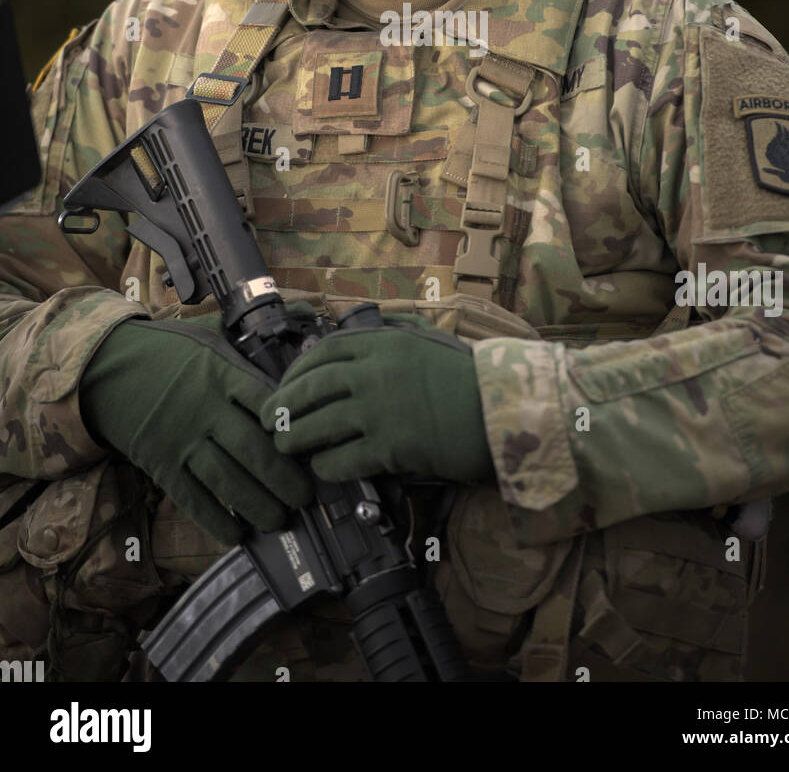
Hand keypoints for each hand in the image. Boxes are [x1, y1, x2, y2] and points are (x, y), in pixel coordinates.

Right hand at [79, 314, 313, 545]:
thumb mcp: (211, 335)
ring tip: (279, 520)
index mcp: (221, 373)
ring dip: (256, 505)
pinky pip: (191, 497)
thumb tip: (304, 315)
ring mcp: (181, 438)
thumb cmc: (172, 352)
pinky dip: (215, 519)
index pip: (266, 403)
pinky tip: (237, 534)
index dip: (292, 429)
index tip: (315, 447)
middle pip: (252, 449)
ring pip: (225, 479)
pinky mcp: (160, 462)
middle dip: (284, 478)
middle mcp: (204, 407)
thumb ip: (250, 341)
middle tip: (306, 498)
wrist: (110, 368)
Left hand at [258, 316, 494, 484]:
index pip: (321, 353)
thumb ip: (394, 334)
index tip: (283, 386)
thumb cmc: (471, 378)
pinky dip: (325, 467)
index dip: (293, 372)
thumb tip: (363, 335)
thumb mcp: (429, 340)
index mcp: (384, 342)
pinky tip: (322, 470)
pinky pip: (340, 460)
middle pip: (309, 388)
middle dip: (281, 406)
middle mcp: (375, 371)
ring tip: (285, 448)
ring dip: (294, 439)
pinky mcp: (390, 447)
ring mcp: (380, 409)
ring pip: (316, 425)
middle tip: (268, 420)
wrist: (504, 409)